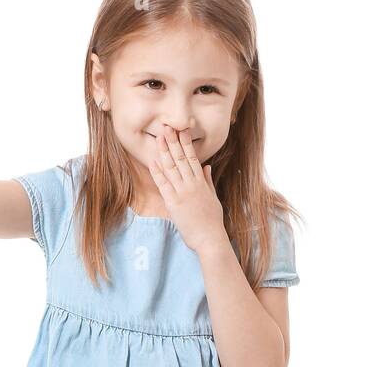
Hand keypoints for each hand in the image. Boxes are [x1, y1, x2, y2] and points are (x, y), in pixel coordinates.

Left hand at [148, 125, 226, 255]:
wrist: (210, 239)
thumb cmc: (212, 222)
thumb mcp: (213, 198)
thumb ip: (209, 181)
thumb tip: (207, 167)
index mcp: (201, 182)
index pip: (192, 158)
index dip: (186, 143)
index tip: (181, 130)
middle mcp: (192, 184)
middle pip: (180, 158)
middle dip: (173, 142)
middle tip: (166, 127)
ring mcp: (182, 193)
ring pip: (171, 168)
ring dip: (164, 152)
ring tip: (158, 138)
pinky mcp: (174, 203)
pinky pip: (164, 185)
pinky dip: (158, 172)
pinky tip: (153, 161)